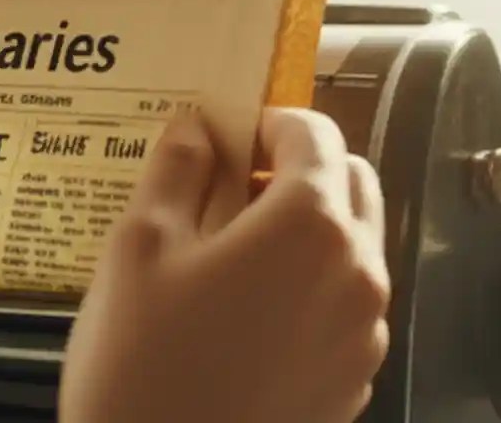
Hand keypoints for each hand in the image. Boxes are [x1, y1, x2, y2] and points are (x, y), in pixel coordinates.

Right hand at [59, 108, 388, 422]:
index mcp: (310, 225)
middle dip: (298, 169)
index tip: (224, 138)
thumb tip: (197, 127)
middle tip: (229, 189)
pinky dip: (309, 285)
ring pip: (352, 246)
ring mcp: (362, 332)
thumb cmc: (141, 361)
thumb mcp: (138, 246)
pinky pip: (344, 304)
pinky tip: (244, 313)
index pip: (314, 133)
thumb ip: (176, 169)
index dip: (267, 122)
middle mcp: (357, 273)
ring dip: (307, 228)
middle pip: (349, 183)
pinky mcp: (353, 378)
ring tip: (230, 255)